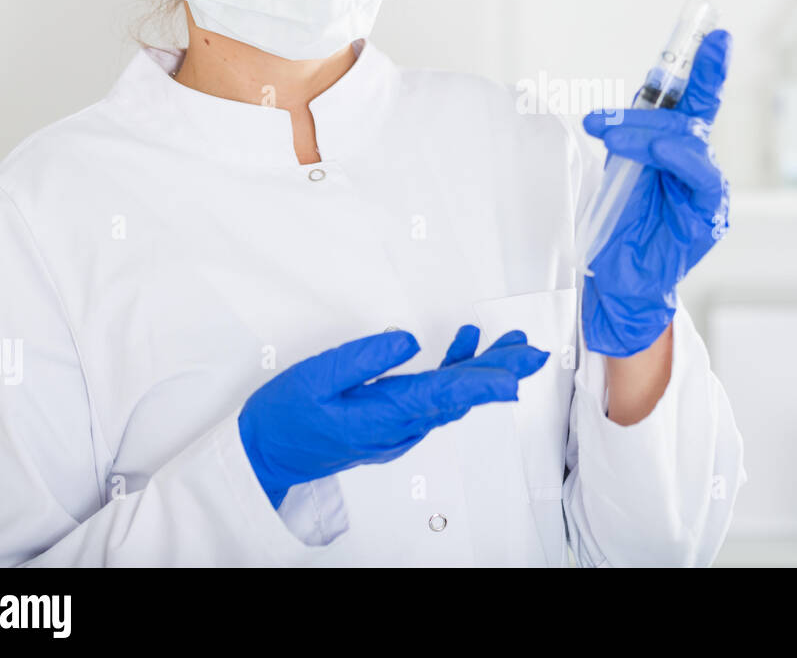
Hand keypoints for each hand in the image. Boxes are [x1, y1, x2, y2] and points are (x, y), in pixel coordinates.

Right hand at [238, 325, 547, 507]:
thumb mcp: (316, 376)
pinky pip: (433, 399)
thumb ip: (363, 358)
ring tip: (510, 343)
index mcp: (381, 416)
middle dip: (499, 373)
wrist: (265, 454)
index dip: (483, 382)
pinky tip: (464, 347)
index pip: (443, 395)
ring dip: (482, 370)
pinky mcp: (392, 424)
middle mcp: (398, 428)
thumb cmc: (284, 417)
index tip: (514, 375)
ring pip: (451, 398)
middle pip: (458, 397)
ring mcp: (397, 430)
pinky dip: (454, 373)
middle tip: (532, 352)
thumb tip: (409, 341)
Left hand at [580, 29, 730, 356]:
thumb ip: (629, 140)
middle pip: (685, 119)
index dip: (706, 66)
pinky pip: (701, 177)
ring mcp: (707, 189)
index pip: (696, 100)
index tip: (714, 32)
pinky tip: (659, 152)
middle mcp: (698, 164)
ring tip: (610, 139)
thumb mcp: (619, 172)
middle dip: (641, 113)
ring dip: (645, 134)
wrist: (619, 281)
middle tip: (599, 121)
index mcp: (679, 149)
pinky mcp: (709, 216)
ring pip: (687, 142)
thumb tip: (614, 116)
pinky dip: (679, 159)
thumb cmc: (621, 227)